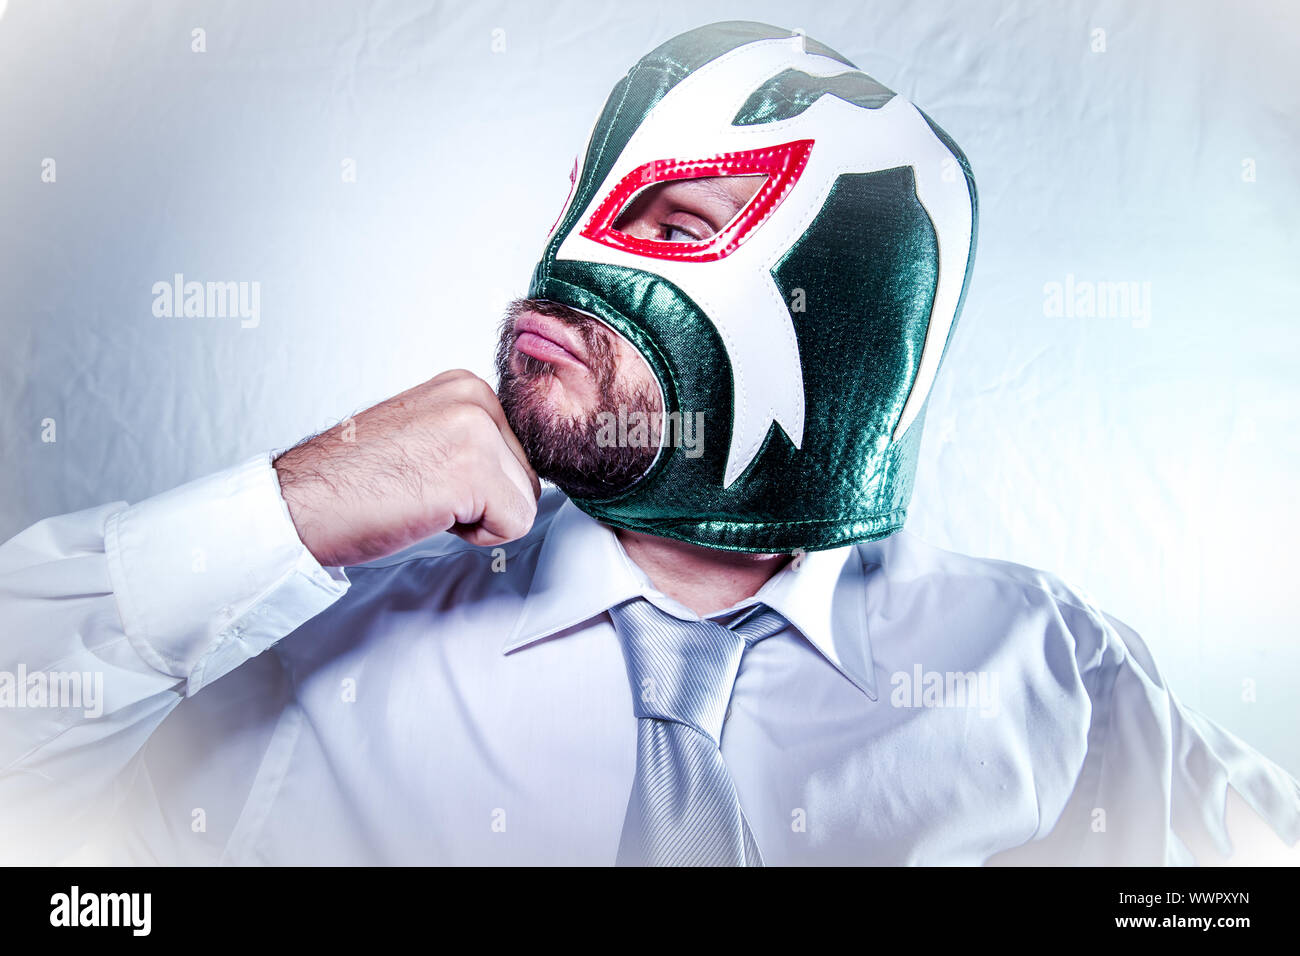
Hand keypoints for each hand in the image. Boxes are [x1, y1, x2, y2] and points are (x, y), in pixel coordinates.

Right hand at [273, 370, 540, 566]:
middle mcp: (475, 397)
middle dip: (485, 501)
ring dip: (479, 519)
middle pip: (529, 477)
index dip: (482, 485)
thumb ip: (475, 441)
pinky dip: (477, 537)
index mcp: (466, 386)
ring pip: (526, 502)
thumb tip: (518, 471)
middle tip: (423, 493)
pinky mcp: (474, 470)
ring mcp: (476, 430)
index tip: (430, 479)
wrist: (298, 503)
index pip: (520, 454)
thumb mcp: (425, 437)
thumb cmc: (351, 481)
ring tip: (423, 502)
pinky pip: (517, 524)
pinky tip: (428, 515)